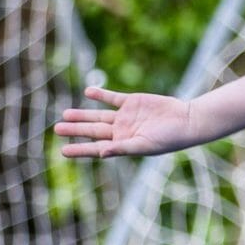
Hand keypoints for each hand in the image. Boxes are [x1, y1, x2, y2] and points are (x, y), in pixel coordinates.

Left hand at [55, 86, 200, 158]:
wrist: (187, 120)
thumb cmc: (169, 138)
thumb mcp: (144, 146)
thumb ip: (122, 148)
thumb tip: (101, 152)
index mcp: (123, 144)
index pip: (96, 148)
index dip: (79, 150)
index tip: (63, 151)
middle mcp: (122, 131)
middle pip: (93, 130)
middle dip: (75, 130)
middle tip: (57, 129)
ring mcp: (126, 116)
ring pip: (99, 115)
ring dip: (83, 114)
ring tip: (65, 113)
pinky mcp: (133, 102)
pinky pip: (112, 98)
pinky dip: (100, 95)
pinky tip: (88, 92)